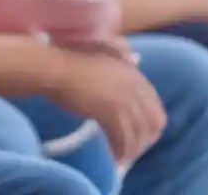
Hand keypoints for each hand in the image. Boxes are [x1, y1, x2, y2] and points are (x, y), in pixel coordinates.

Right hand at [46, 49, 164, 164]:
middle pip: (152, 122)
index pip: (155, 105)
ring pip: (138, 133)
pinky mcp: (110, 113)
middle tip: (133, 149)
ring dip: (132, 149)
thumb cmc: (69, 58)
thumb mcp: (101, 50)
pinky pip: (122, 138)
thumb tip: (136, 58)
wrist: (52, 69)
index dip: (149, 123)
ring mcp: (123, 100)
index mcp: (133, 73)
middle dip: (145, 139)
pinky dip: (119, 150)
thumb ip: (120, 54)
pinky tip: (113, 157)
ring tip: (122, 157)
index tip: (141, 134)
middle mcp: (134, 87)